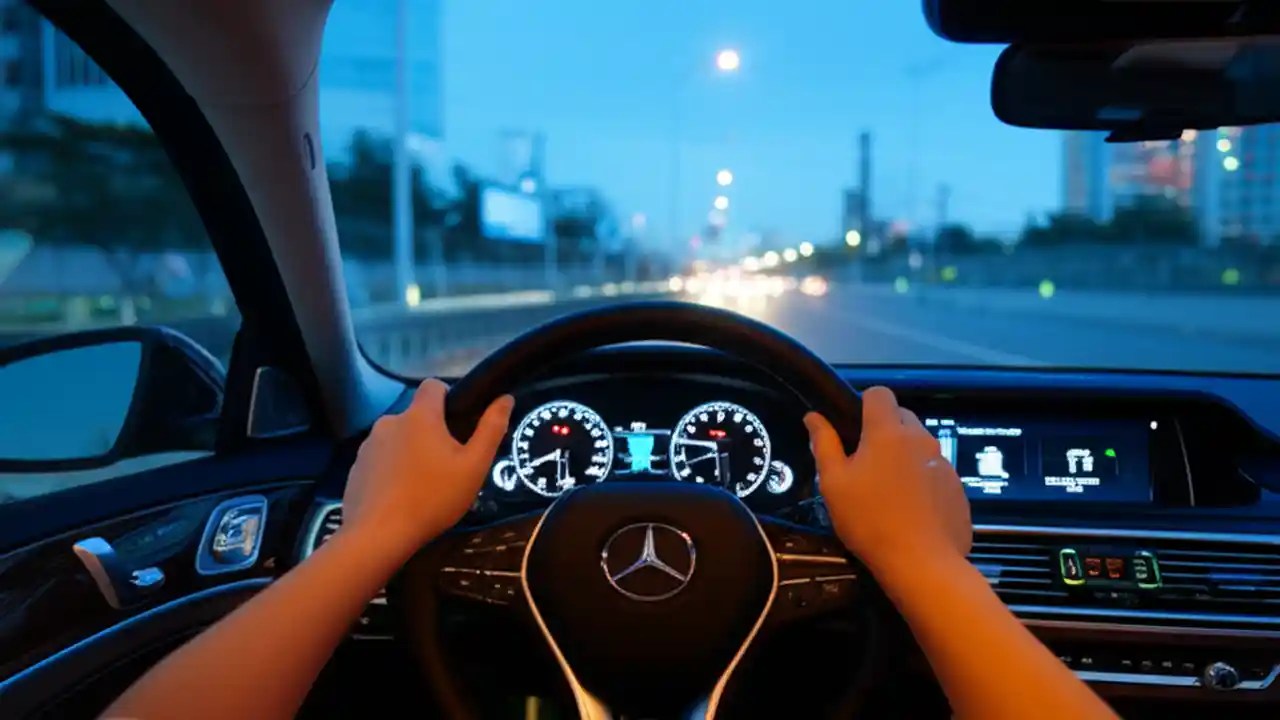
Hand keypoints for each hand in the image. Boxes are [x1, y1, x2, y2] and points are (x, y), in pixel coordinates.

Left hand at [341, 380, 513, 558]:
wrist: (378, 535)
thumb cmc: (433, 497)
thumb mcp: (473, 466)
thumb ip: (491, 429)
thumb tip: (505, 399)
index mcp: (419, 416)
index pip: (433, 385)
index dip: (448, 397)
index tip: (458, 424)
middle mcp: (389, 421)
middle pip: (415, 416)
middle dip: (431, 433)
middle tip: (446, 466)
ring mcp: (368, 445)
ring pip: (397, 438)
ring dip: (409, 451)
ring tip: (422, 485)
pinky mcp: (356, 467)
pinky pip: (380, 459)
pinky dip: (390, 470)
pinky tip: (399, 496)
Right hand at [805, 386, 970, 579]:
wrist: (922, 563)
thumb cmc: (869, 520)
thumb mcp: (834, 484)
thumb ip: (824, 445)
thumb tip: (814, 417)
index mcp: (888, 432)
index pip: (880, 393)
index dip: (864, 404)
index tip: (853, 431)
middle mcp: (920, 438)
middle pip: (902, 417)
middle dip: (884, 431)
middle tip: (866, 465)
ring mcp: (944, 463)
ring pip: (920, 445)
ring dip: (904, 456)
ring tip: (889, 492)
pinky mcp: (957, 487)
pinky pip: (935, 471)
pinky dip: (922, 481)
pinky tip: (912, 510)